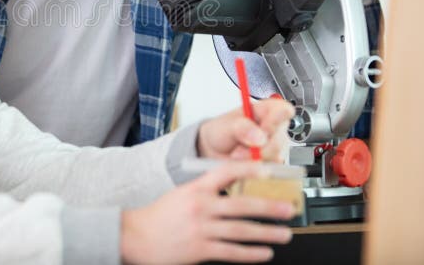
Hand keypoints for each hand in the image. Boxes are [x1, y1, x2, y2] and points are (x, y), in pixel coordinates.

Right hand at [120, 162, 294, 263]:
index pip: (226, 173)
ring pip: (241, 231)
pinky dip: (251, 254)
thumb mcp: (182, 194)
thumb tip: (236, 192)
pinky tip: (264, 253)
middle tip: (288, 209)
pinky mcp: (199, 250)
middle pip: (241, 205)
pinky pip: (231, 252)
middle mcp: (200, 207)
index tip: (269, 171)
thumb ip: (206, 192)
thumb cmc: (160, 216)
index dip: (249, 170)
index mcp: (195, 188)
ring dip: (267, 233)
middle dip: (269, 207)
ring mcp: (201, 229)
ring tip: (284, 234)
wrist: (135, 236)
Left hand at [197, 99, 293, 161]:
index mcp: (266, 110)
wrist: (214, 151)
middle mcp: (275, 129)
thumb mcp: (225, 126)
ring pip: (275, 157)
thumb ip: (242, 127)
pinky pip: (270, 169)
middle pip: (280, 139)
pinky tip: (243, 163)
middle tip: (238, 149)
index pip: (284, 110)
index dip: (276, 120)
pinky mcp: (272, 164)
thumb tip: (261, 137)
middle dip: (259, 147)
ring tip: (237, 154)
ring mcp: (275, 148)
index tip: (263, 129)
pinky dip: (254, 169)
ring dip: (253, 159)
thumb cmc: (222, 132)